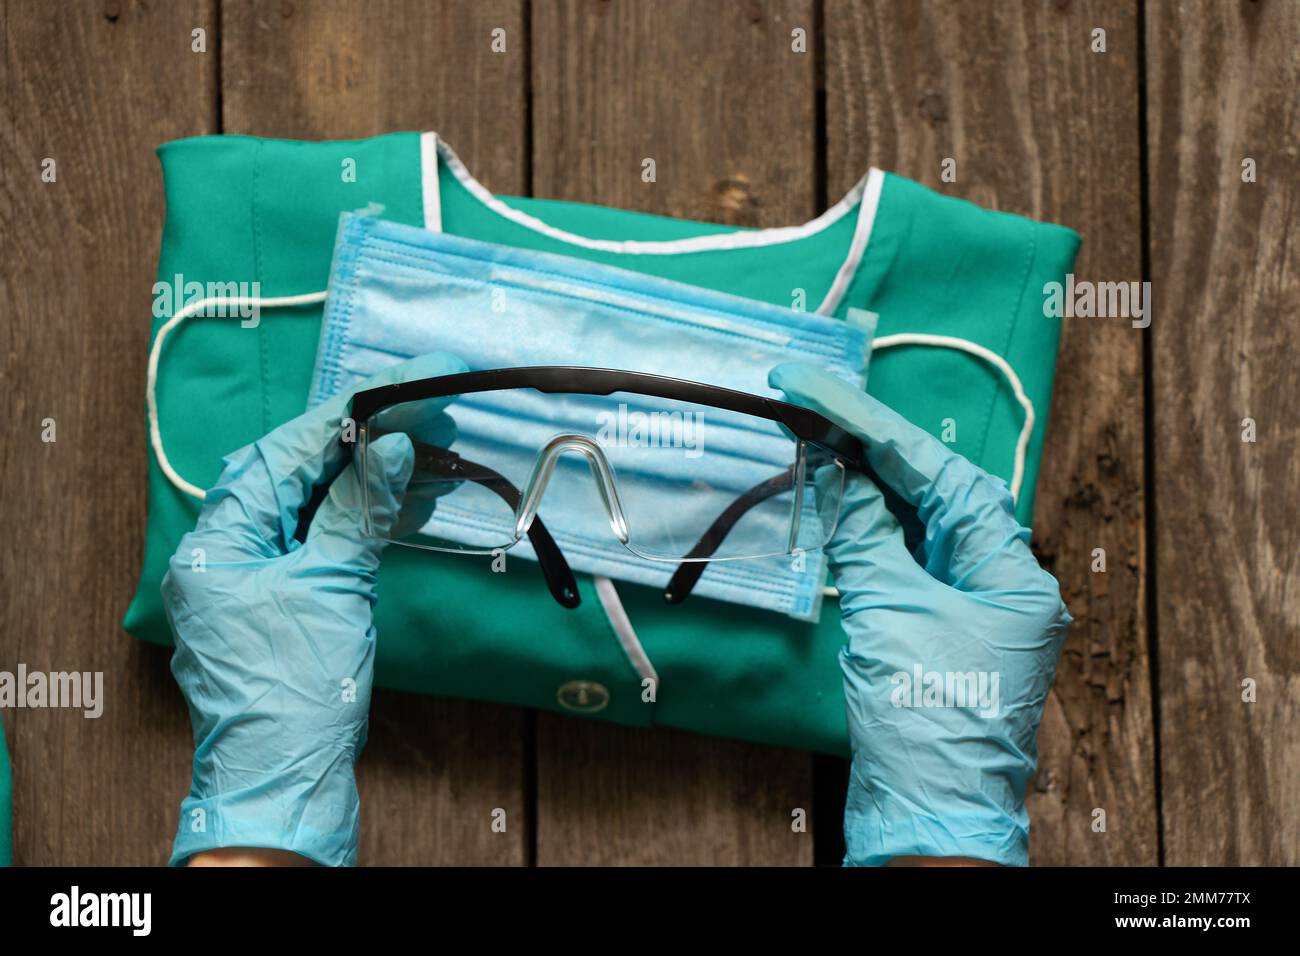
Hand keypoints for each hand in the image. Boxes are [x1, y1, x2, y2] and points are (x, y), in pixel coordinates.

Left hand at [162, 352, 464, 866]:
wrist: (287, 780)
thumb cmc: (295, 691)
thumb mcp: (332, 588)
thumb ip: (360, 511)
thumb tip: (392, 443)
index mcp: (218, 539)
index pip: (285, 453)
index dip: (349, 414)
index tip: (404, 383)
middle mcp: (229, 548)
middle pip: (298, 471)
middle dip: (365, 437)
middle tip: (428, 408)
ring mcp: (257, 573)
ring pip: (317, 502)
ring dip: (374, 476)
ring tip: (435, 445)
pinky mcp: (288, 596)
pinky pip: (327, 538)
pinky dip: (367, 516)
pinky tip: (411, 494)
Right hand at [771, 362, 1070, 866]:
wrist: (929, 816)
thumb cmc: (925, 721)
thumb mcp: (890, 615)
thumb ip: (866, 536)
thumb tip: (837, 477)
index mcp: (1011, 571)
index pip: (939, 474)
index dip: (875, 426)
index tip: (819, 390)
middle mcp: (1003, 581)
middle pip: (939, 489)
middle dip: (875, 445)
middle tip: (815, 404)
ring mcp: (974, 606)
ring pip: (924, 521)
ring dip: (871, 483)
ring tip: (818, 441)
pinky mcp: (943, 629)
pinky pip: (910, 560)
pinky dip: (873, 531)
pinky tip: (839, 503)